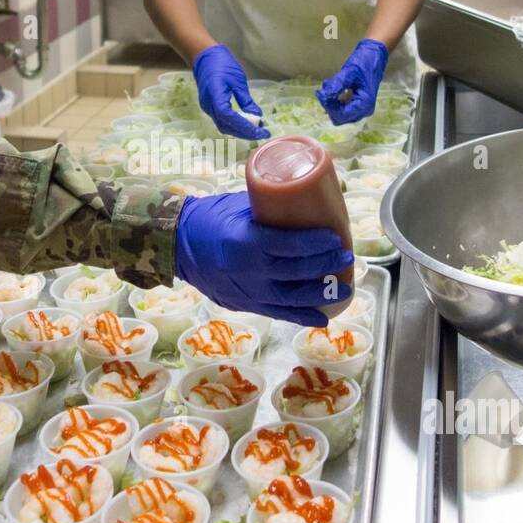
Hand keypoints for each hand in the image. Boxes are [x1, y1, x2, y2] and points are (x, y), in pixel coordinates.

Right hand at [174, 193, 352, 326]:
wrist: (176, 246)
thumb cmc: (208, 218)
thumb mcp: (239, 206)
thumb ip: (270, 210)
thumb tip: (308, 205)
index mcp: (244, 243)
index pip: (288, 246)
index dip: (315, 243)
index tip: (335, 237)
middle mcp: (246, 271)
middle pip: (295, 272)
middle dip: (325, 265)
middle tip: (346, 256)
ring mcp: (245, 291)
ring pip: (291, 298)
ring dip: (321, 294)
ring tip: (345, 287)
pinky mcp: (243, 304)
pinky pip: (277, 313)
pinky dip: (301, 316)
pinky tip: (322, 317)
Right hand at [192, 44, 269, 140]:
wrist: (205, 57)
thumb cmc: (221, 64)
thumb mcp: (238, 80)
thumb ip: (246, 100)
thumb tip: (257, 115)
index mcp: (215, 96)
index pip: (229, 117)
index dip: (245, 127)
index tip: (260, 131)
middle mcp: (208, 106)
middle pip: (226, 126)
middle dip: (245, 133)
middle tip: (262, 133)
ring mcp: (207, 107)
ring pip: (224, 126)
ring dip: (240, 131)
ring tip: (256, 130)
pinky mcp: (209, 107)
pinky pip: (222, 120)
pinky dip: (234, 124)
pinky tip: (245, 123)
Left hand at [317, 39, 388, 123]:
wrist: (374, 56)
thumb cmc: (364, 62)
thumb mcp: (348, 73)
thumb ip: (336, 85)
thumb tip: (323, 96)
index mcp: (365, 104)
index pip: (341, 114)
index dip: (328, 106)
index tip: (320, 93)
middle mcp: (365, 110)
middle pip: (340, 117)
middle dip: (329, 105)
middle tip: (322, 91)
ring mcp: (362, 108)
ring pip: (340, 114)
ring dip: (331, 103)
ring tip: (328, 86)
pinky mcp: (358, 104)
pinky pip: (343, 108)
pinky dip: (335, 100)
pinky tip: (332, 88)